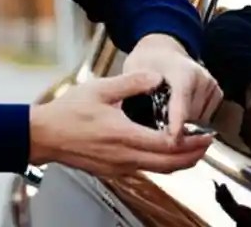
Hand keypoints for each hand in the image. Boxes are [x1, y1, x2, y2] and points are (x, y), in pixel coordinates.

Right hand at [30, 70, 213, 176]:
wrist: (44, 135)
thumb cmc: (67, 112)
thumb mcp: (100, 89)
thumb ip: (131, 83)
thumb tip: (157, 78)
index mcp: (124, 135)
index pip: (169, 145)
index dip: (192, 141)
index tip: (206, 133)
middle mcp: (124, 157)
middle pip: (170, 164)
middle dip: (193, 155)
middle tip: (207, 143)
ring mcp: (119, 167)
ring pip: (159, 170)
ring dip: (179, 161)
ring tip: (191, 148)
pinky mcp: (112, 171)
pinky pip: (145, 170)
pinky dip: (161, 163)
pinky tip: (161, 151)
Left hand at [123, 33, 222, 136]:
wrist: (163, 50)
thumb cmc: (145, 61)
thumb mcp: (133, 71)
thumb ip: (134, 90)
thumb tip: (129, 112)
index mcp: (181, 72)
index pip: (182, 102)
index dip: (177, 124)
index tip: (172, 140)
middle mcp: (201, 78)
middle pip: (191, 116)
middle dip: (174, 127)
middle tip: (155, 132)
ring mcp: (211, 86)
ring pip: (199, 121)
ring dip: (184, 126)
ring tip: (165, 121)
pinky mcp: (217, 94)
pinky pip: (205, 118)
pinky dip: (192, 122)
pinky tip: (176, 116)